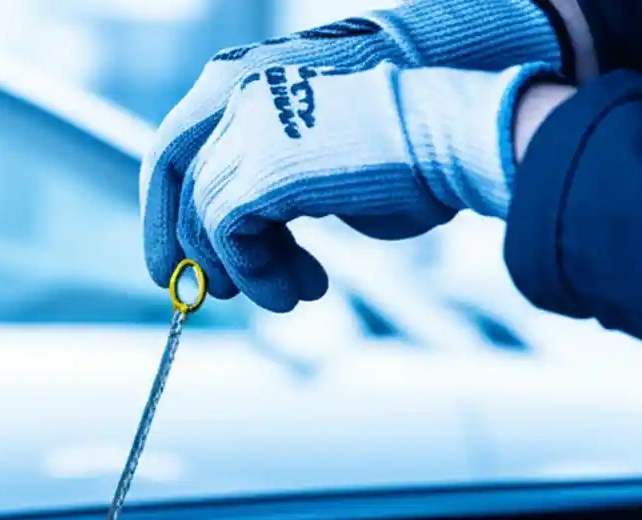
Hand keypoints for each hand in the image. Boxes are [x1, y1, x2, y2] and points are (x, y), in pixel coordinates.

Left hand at [179, 62, 554, 311]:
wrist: (452, 143)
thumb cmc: (416, 166)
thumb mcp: (328, 179)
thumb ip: (279, 198)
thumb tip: (246, 249)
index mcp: (260, 98)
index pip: (192, 159)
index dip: (189, 220)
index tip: (215, 269)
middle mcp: (244, 105)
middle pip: (189, 187)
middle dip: (211, 252)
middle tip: (238, 294)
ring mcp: (249, 131)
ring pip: (205, 217)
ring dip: (245, 272)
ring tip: (289, 299)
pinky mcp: (261, 168)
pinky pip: (226, 234)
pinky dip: (252, 273)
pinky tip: (292, 293)